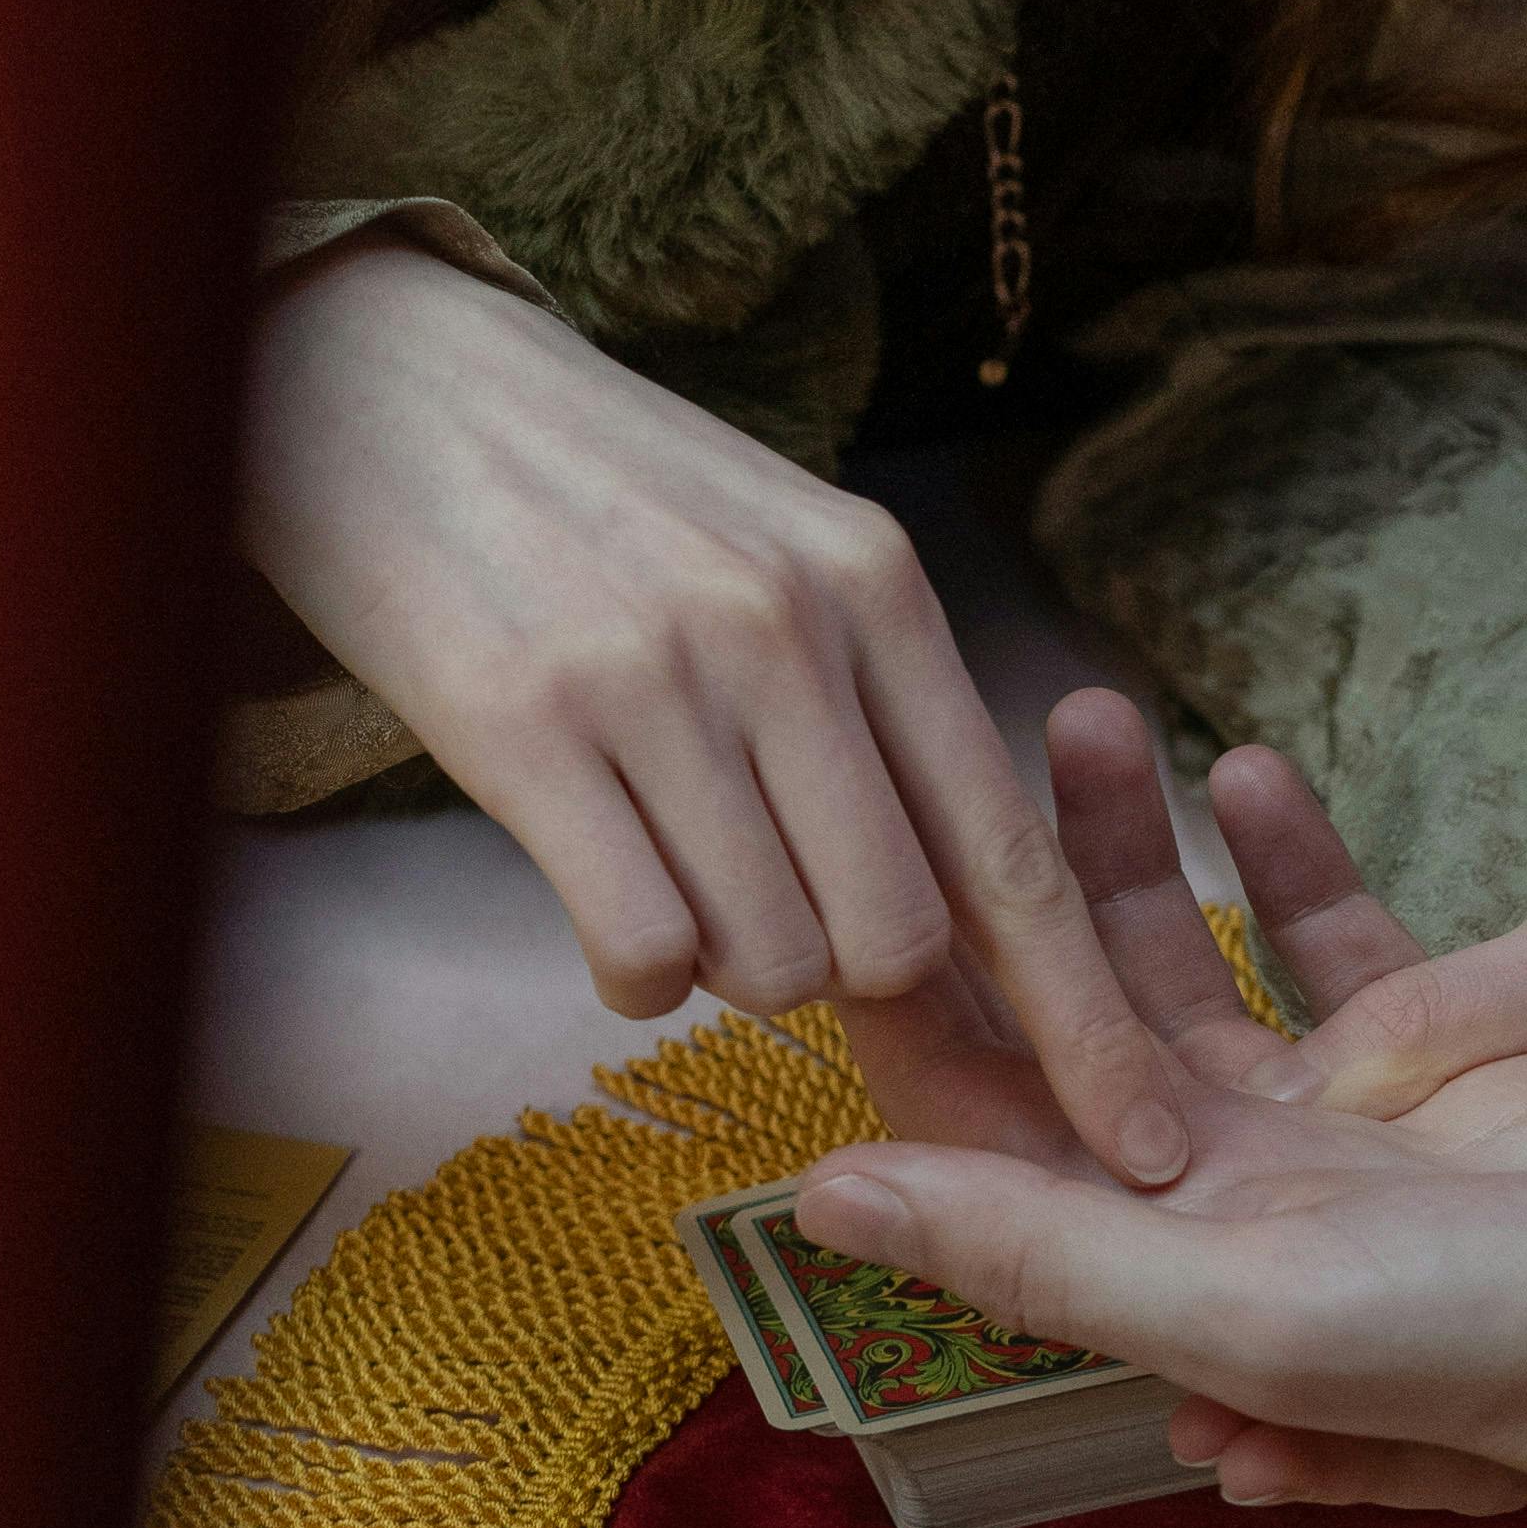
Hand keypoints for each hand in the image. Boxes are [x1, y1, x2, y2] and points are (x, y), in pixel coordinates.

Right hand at [239, 238, 1187, 1182]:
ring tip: (664, 855)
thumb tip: (959, 893)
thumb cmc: (594, 490)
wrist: (379, 380)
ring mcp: (659, 679)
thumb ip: (875, 696)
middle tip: (769, 909)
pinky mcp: (526, 727)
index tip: (1146, 1147)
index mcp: (876, 587)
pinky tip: (600, 889)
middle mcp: (788, 631)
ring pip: (773, 961)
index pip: (1012, 851)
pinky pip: (644, 951)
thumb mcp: (779, 542)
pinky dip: (633, 971)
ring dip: (729, 963)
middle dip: (853, 982)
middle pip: (900, 940)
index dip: (1083, 1019)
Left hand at [846, 699, 1526, 1527]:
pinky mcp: (1435, 1079)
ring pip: (1181, 972)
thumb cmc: (1510, 1346)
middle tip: (949, 729)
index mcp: (1151, 1268)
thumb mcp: (1244, 1303)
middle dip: (997, 882)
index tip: (835, 851)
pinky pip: (1326, 951)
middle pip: (1058, 1028)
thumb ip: (1033, 1249)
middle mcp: (1219, 1208)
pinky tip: (1238, 767)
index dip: (896, 994)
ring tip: (1084, 707)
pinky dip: (1279, 863)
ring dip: (1121, 850)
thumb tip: (813, 1194)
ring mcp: (1327, 1140)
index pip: (968, 1122)